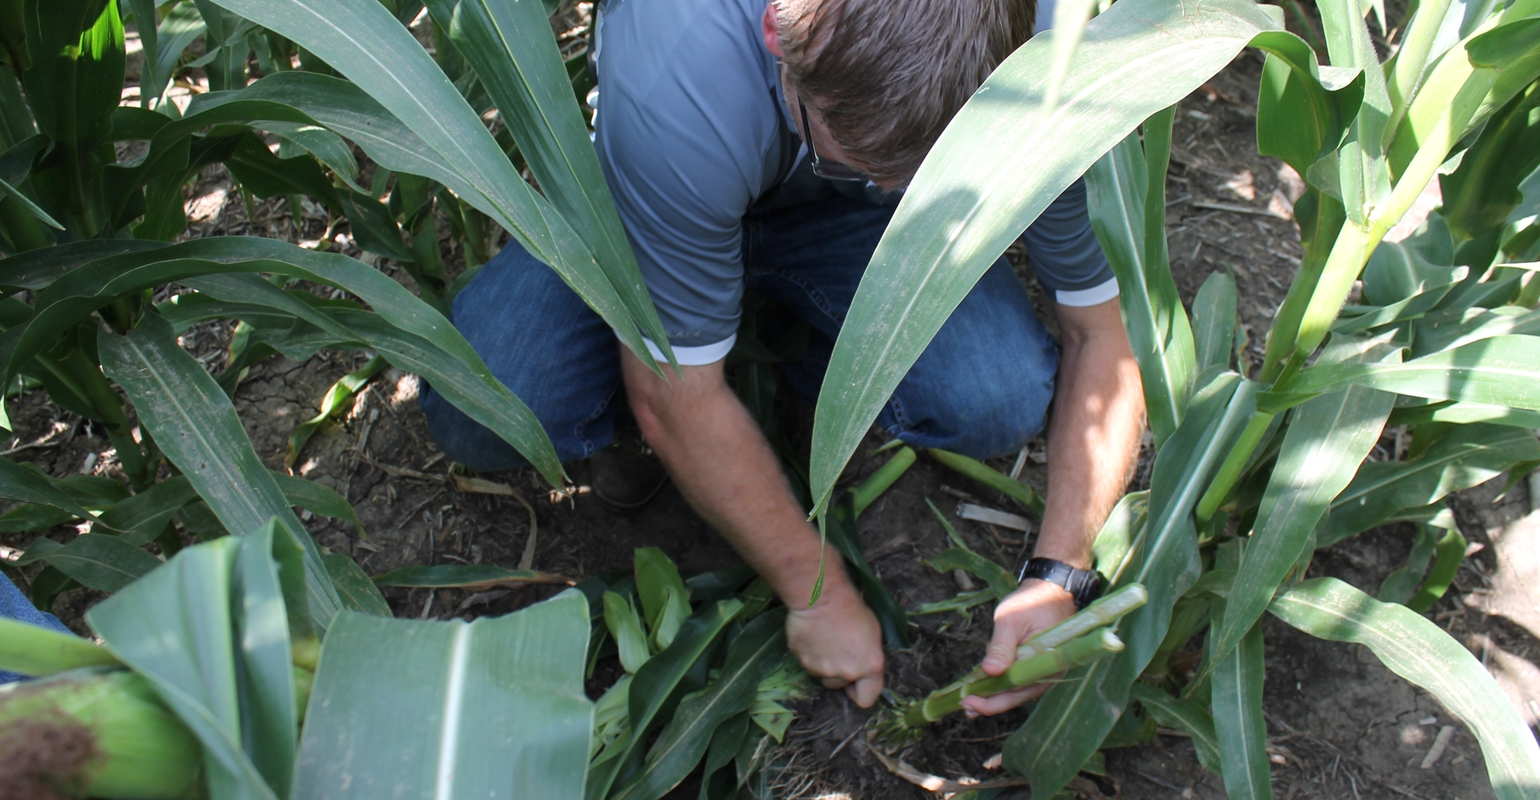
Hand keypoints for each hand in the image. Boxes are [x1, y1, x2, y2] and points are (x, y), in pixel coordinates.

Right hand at [785, 578, 884, 707]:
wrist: (821, 597)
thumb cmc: (851, 609)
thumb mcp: (873, 633)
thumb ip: (868, 657)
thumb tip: (862, 666)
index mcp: (869, 667)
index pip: (866, 700)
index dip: (861, 691)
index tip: (857, 681)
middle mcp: (845, 673)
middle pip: (839, 685)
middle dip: (839, 673)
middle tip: (839, 649)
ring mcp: (821, 669)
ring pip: (822, 675)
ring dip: (823, 664)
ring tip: (825, 640)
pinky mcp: (802, 661)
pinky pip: (807, 662)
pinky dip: (810, 654)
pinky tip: (813, 636)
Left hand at [962, 578, 1076, 716]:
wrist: (1051, 590)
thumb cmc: (1032, 602)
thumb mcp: (1011, 620)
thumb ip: (1001, 647)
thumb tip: (990, 672)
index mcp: (1046, 662)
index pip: (1016, 689)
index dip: (991, 699)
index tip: (969, 701)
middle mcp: (1049, 672)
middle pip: (1017, 696)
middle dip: (991, 703)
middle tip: (966, 708)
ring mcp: (1044, 670)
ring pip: (1018, 691)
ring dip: (995, 697)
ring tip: (971, 703)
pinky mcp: (1038, 665)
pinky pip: (1020, 681)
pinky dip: (1002, 685)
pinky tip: (985, 687)